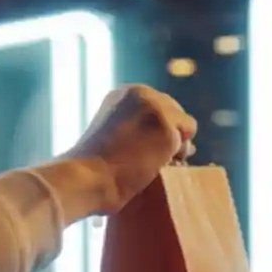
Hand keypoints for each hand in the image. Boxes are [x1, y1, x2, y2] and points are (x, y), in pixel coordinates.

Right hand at [65, 84, 197, 212]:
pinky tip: (154, 167)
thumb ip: (138, 126)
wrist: (85, 178)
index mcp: (126, 93)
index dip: (157, 129)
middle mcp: (143, 94)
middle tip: (149, 158)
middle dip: (170, 134)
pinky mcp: (168, 130)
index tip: (141, 147)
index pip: (160, 105)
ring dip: (174, 147)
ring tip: (150, 162)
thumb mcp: (113, 132)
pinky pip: (186, 146)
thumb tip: (179, 140)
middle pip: (176, 112)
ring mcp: (157, 110)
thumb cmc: (94, 167)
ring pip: (186, 127)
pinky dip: (176, 159)